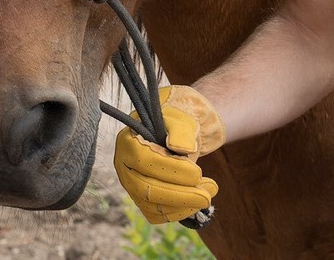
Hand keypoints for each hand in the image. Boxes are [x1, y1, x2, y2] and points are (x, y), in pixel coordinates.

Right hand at [114, 85, 225, 223]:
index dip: (172, 170)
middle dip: (180, 194)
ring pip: (152, 205)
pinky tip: (196, 203)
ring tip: (208, 195)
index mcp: (128, 142)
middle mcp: (124, 167)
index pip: (146, 161)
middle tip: (208, 195)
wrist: (173, 134)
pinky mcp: (140, 200)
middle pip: (147, 188)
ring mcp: (130, 186)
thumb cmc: (174, 124)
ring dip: (182, 205)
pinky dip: (177, 212)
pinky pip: (155, 214)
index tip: (197, 173)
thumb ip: (180, 131)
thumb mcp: (179, 120)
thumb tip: (182, 150)